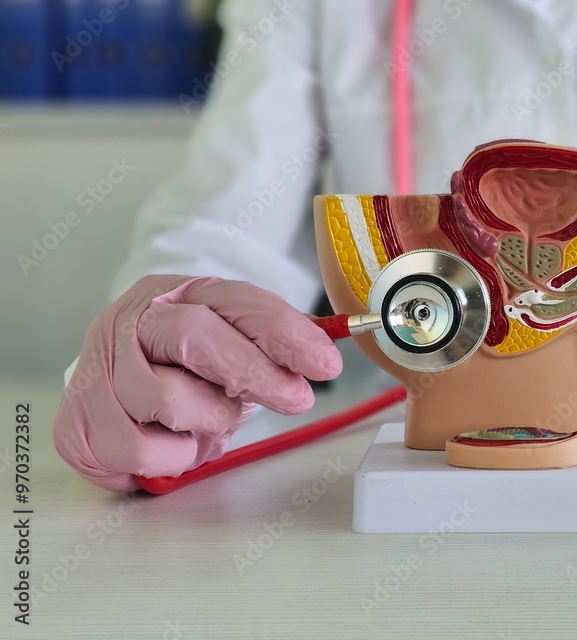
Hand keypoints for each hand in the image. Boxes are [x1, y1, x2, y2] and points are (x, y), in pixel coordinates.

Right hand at [53, 275, 342, 490]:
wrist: (117, 381)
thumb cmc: (188, 363)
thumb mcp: (236, 339)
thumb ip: (274, 343)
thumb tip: (324, 357)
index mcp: (180, 293)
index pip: (236, 302)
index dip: (284, 332)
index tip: (325, 363)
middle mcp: (131, 321)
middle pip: (195, 337)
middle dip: (254, 372)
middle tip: (296, 399)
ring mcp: (97, 368)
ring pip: (169, 400)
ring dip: (208, 423)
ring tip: (210, 421)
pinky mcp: (76, 421)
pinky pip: (138, 452)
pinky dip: (172, 457)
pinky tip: (174, 442)